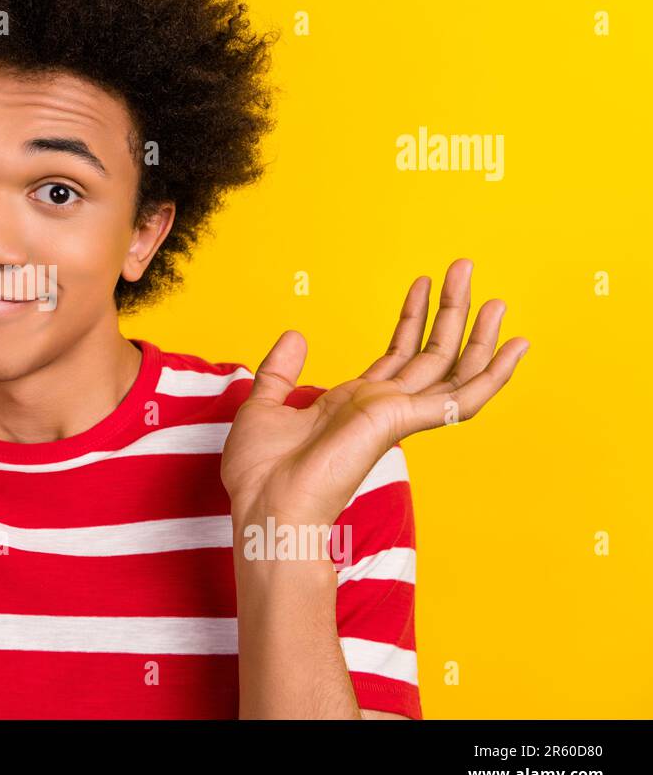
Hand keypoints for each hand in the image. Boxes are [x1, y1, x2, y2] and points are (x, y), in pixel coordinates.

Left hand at [220, 258, 528, 528]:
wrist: (263, 506)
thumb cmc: (259, 472)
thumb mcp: (264, 404)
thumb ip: (281, 370)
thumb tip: (295, 335)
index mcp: (354, 405)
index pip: (397, 356)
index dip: (412, 318)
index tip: (423, 283)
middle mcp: (381, 409)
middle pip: (431, 354)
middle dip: (450, 311)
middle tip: (465, 268)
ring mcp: (396, 416)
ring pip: (453, 371)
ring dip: (478, 335)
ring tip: (498, 299)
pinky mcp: (402, 423)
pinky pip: (462, 399)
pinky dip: (493, 374)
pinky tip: (515, 349)